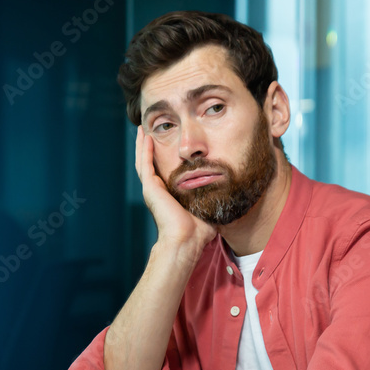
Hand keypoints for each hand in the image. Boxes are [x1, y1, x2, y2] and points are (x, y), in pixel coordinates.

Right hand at [135, 127, 215, 256]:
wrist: (187, 240)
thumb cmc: (199, 230)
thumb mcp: (207, 205)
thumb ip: (212, 195)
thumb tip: (228, 189)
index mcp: (169, 194)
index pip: (163, 170)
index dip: (163, 156)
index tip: (166, 143)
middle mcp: (158, 190)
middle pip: (149, 163)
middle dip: (148, 147)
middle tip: (147, 130)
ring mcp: (152, 189)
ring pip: (143, 161)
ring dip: (142, 145)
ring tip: (141, 129)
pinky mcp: (151, 188)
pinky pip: (145, 164)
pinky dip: (144, 150)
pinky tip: (145, 137)